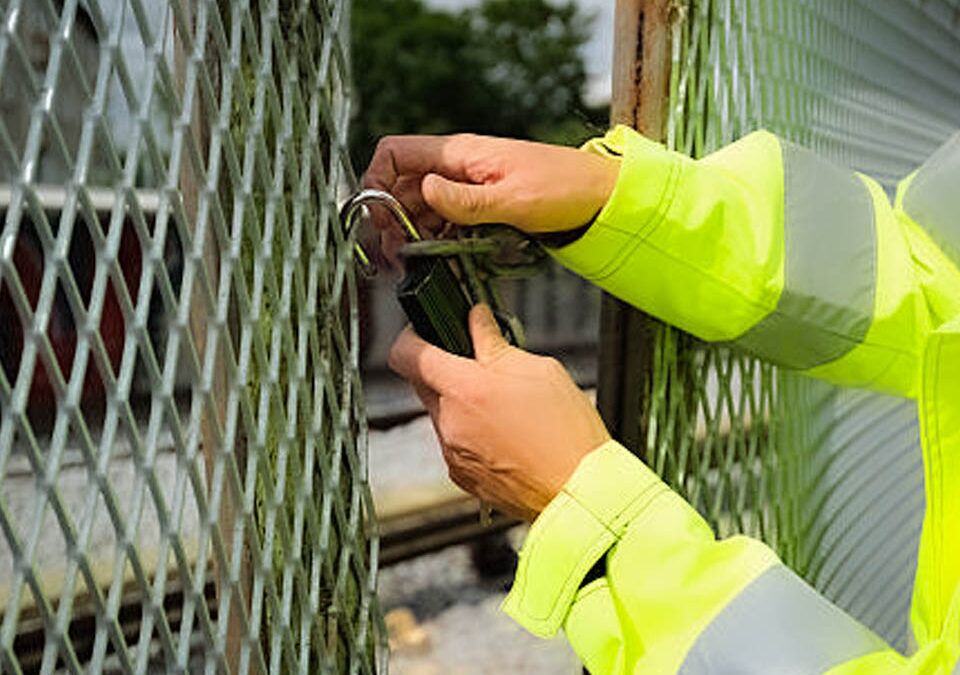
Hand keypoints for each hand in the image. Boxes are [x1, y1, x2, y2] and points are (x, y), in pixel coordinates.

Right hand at [363, 134, 618, 249]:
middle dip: (391, 218)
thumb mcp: (513, 199)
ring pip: (421, 206)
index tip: (377, 217)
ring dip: (411, 233)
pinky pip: (445, 220)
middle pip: (403, 186)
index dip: (377, 181)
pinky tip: (437, 259)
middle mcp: (458, 167)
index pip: (397, 153)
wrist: (600, 197)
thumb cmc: (565, 188)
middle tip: (393, 254)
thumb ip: (466, 200)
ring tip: (410, 263)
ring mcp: (468, 186)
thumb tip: (423, 191)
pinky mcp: (480, 206)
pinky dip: (435, 239)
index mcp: (460, 154)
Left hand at [388, 304, 610, 520]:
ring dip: (462, 404)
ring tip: (505, 407)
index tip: (426, 333)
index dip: (412, 338)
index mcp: (465, 390)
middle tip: (483, 367)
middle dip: (446, 370)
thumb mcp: (539, 370)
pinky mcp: (463, 477)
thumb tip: (477, 322)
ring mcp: (454, 454)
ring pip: (442, 415)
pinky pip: (455, 444)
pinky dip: (471, 434)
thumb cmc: (567, 434)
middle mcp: (451, 424)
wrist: (580, 491)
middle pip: (424, 384)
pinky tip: (506, 434)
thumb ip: (495, 343)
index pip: (407, 355)